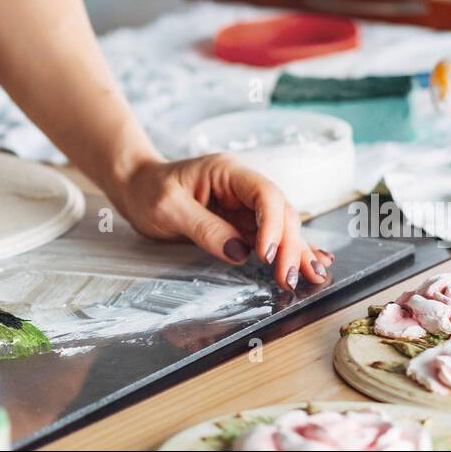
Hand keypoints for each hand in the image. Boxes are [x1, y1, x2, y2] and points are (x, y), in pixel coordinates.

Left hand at [113, 155, 333, 291]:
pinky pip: (271, 235)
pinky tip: (314, 260)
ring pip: (281, 226)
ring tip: (314, 276)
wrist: (136, 187)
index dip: (272, 225)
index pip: (264, 194)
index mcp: (227, 172)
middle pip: (280, 211)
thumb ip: (205, 228)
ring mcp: (244, 204)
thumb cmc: (147, 191)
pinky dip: (290, 249)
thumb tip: (240, 252)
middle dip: (290, 245)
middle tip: (292, 279)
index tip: (266, 256)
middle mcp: (243, 186)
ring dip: (297, 251)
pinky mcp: (241, 222)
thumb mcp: (168, 208)